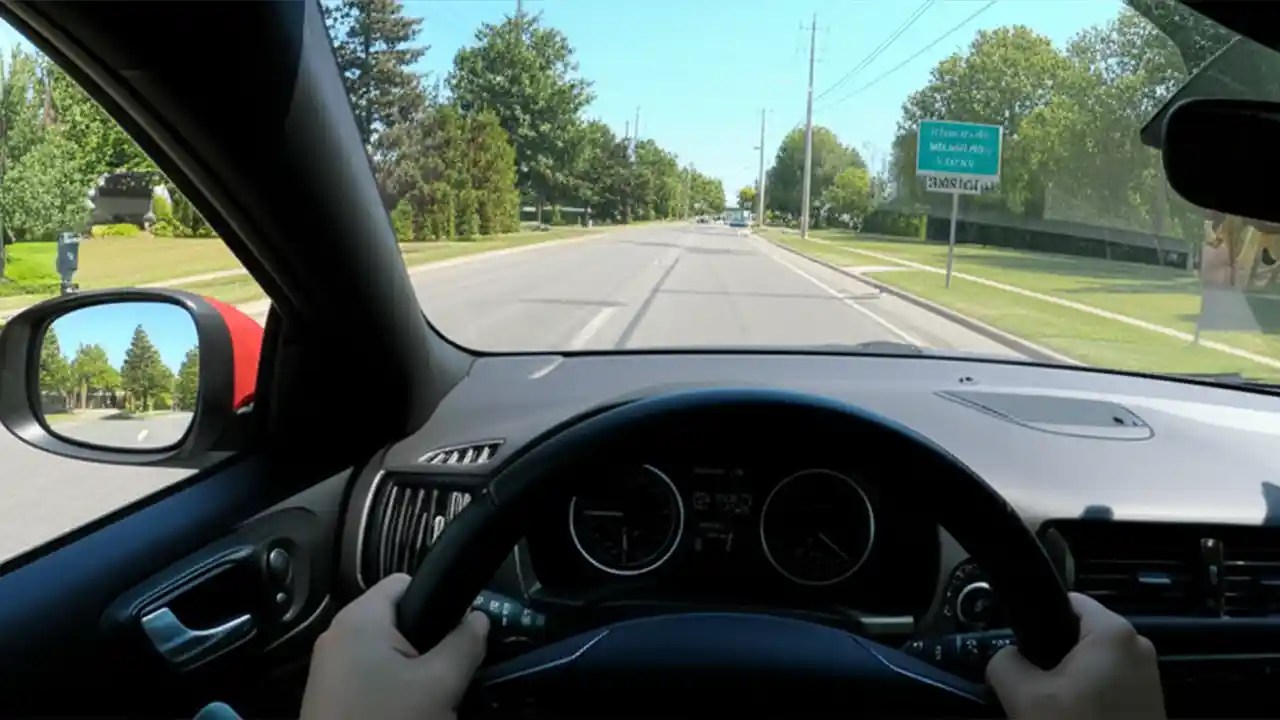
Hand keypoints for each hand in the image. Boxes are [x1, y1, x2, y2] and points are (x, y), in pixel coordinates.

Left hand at [300, 573, 489, 719]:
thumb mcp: (440, 685)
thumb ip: (465, 644)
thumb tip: (479, 619)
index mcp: (359, 619)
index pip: (405, 582)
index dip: (438, 599)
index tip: (458, 632)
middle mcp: (337, 634)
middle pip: (397, 619)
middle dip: (427, 641)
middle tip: (448, 671)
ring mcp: (328, 668)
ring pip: (385, 652)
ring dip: (411, 670)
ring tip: (429, 697)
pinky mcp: (327, 696)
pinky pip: (368, 676)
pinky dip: (390, 688)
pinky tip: (403, 713)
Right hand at [986, 592, 1164, 718]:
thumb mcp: (1023, 695)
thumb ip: (1003, 661)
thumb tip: (1007, 658)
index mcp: (1114, 632)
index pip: (1065, 600)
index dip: (1037, 618)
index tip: (1021, 648)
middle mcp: (1138, 647)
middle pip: (1077, 634)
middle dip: (1051, 656)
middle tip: (1033, 686)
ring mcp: (1147, 677)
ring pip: (1090, 662)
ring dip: (1069, 680)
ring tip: (1053, 708)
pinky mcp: (1147, 702)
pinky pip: (1106, 684)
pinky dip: (1087, 697)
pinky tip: (1074, 718)